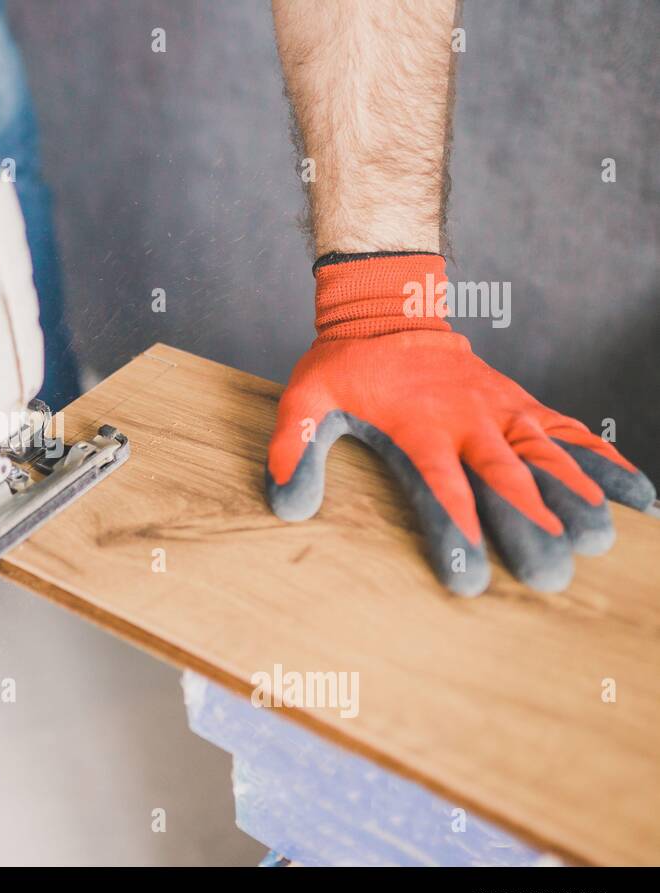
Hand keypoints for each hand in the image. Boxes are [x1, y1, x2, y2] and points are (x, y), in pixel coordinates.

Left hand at [266, 254, 655, 594]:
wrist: (387, 306)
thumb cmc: (346, 363)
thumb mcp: (306, 398)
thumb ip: (293, 444)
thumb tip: (284, 502)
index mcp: (419, 424)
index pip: (442, 483)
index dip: (459, 525)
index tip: (473, 569)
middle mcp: (469, 419)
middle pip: (506, 475)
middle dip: (530, 523)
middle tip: (552, 571)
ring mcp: (501, 410)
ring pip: (549, 453)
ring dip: (578, 494)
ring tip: (606, 536)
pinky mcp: (521, 405)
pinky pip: (571, 431)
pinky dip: (605, 460)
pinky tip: (640, 496)